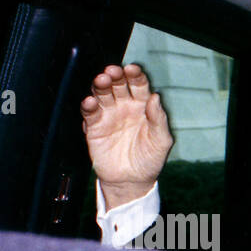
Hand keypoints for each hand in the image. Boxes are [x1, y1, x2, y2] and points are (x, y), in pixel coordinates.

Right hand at [80, 64, 172, 209]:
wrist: (132, 180)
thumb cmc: (150, 159)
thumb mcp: (161, 141)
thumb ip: (159, 119)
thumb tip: (156, 97)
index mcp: (142, 106)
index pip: (138, 84)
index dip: (135, 75)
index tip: (132, 69)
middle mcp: (124, 106)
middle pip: (117, 84)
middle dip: (114, 75)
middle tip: (112, 72)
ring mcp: (108, 115)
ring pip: (102, 93)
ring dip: (100, 85)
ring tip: (101, 81)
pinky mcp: (94, 126)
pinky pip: (90, 112)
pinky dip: (88, 105)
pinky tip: (90, 102)